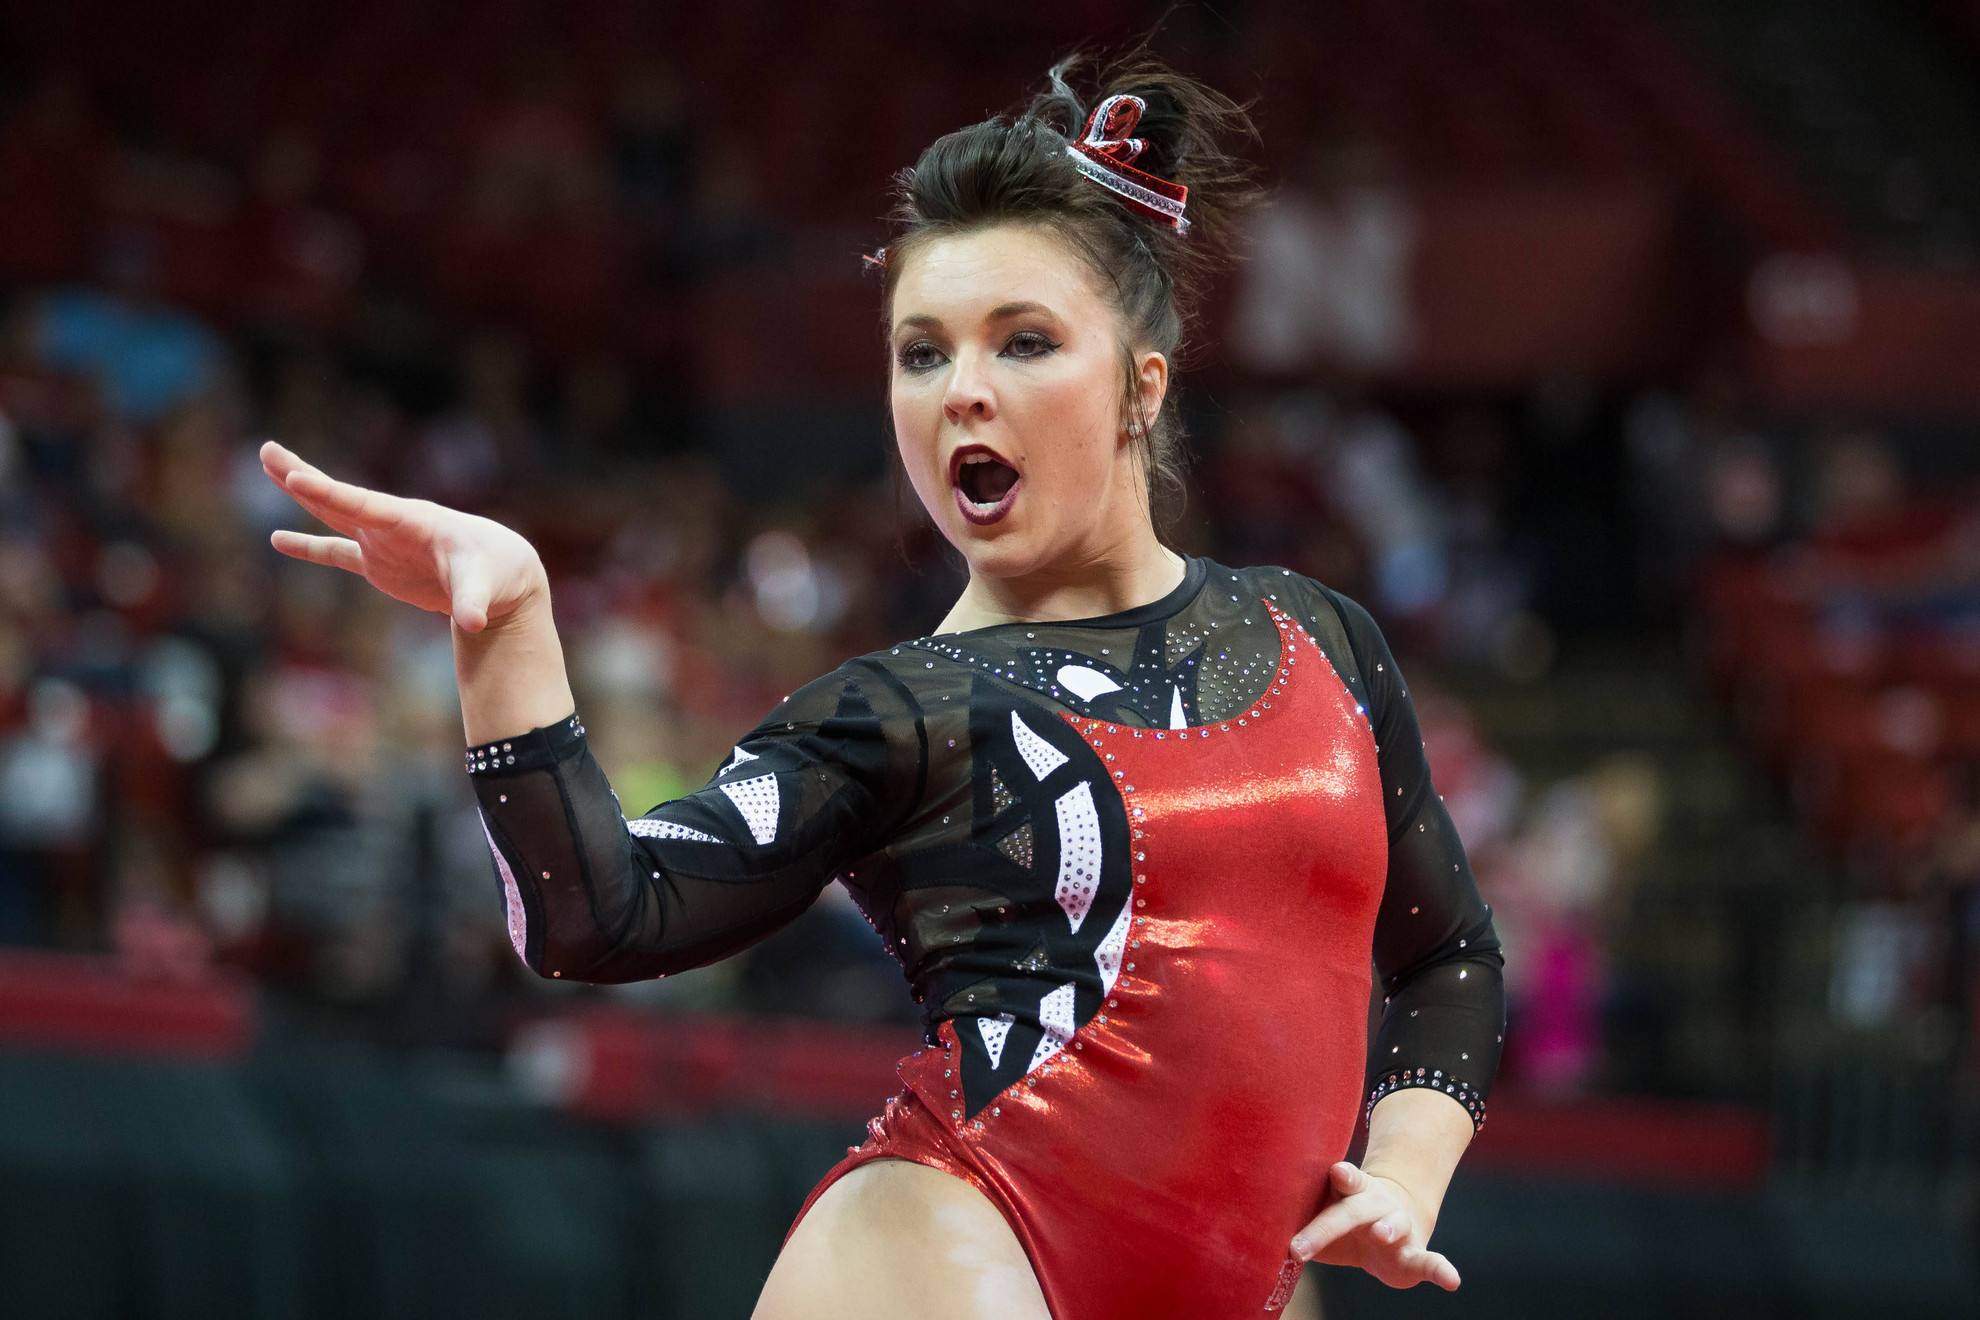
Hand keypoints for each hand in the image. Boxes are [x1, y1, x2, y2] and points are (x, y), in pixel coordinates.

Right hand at [258, 440, 544, 632]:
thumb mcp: (485, 586)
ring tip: (268, 467)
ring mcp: (382, 542)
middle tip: (267, 450)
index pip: (365, 504)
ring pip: (333, 515)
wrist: (503, 576)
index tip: (297, 477)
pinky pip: (337, 553)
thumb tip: (472, 624)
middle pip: (339, 498)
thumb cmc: (497, 572)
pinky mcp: (380, 564)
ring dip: (302, 494)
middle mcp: (392, 525)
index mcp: (413, 520)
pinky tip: (279, 539)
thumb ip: (472, 601)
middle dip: (303, 476)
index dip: (331, 494)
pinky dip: (309, 548)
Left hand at [1289, 1161, 1458, 1290]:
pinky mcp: (1416, 1253)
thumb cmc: (1341, 1218)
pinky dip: (1442, 1272)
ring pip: (1394, 1226)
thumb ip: (1297, 1217)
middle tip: (1299, 1246)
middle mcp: (1375, 1204)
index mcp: (1350, 1191)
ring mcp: (1398, 1227)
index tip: (1335, 1172)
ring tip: (1382, 1234)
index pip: (1343, 1178)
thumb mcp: (1322, 1214)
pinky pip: (1431, 1262)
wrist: (1388, 1225)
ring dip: (1388, 1229)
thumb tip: (1252, 1232)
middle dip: (1326, 1226)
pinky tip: (1453, 1281)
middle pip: (1352, 1211)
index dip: (1340, 1176)